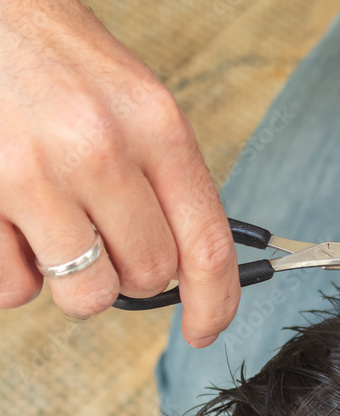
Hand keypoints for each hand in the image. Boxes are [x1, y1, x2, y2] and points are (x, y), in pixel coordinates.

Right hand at [0, 0, 238, 346]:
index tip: (206, 328)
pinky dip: (17, 272)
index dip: (216, 301)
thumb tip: (188, 263)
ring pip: (84, 295)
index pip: (207, 243)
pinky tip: (13, 224)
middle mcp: (100, 150)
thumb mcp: (137, 102)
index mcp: (157, 126)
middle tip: (106, 235)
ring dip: (75, 279)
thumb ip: (167, 178)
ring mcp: (34, 175)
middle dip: (132, 272)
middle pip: (148, 275)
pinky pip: (14, 289)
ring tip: (58, 230)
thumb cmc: (56, 59)